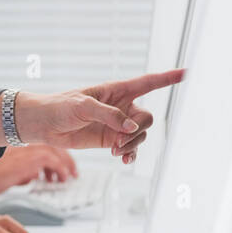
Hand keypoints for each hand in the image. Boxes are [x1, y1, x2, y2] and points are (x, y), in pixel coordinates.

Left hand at [0, 69, 184, 163]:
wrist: (44, 125)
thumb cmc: (60, 107)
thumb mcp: (83, 106)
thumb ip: (109, 115)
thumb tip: (131, 127)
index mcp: (117, 91)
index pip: (148, 82)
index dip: (168, 78)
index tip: (187, 72)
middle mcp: (122, 107)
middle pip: (147, 117)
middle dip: (139, 130)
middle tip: (120, 140)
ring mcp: (117, 124)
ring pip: (140, 135)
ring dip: (131, 144)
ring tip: (114, 150)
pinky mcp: (110, 139)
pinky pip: (130, 148)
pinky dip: (130, 155)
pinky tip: (123, 160)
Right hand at [0, 144, 77, 195]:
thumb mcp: (8, 173)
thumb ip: (23, 172)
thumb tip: (34, 177)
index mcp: (18, 146)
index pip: (43, 144)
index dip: (56, 155)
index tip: (61, 167)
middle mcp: (23, 145)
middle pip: (52, 145)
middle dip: (65, 159)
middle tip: (71, 173)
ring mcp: (26, 150)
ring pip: (55, 152)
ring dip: (65, 165)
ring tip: (66, 178)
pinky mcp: (28, 160)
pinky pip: (52, 161)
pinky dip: (60, 170)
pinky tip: (60, 180)